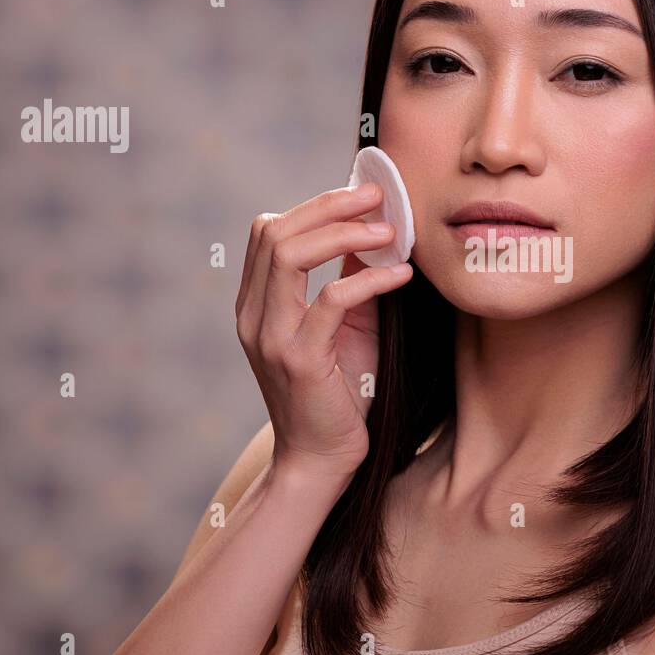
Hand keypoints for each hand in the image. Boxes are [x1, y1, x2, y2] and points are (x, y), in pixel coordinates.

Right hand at [234, 183, 411, 476]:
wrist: (321, 459)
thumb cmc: (339, 393)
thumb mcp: (344, 326)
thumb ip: (347, 280)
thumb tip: (372, 232)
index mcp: (257, 303)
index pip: (269, 231)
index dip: (313, 205)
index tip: (360, 197)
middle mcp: (253, 315)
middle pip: (275, 232)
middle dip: (328, 205)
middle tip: (377, 195)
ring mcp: (270, 336)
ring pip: (290, 255)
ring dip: (343, 233)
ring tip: (389, 230)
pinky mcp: (299, 360)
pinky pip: (331, 301)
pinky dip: (369, 279)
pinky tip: (401, 275)